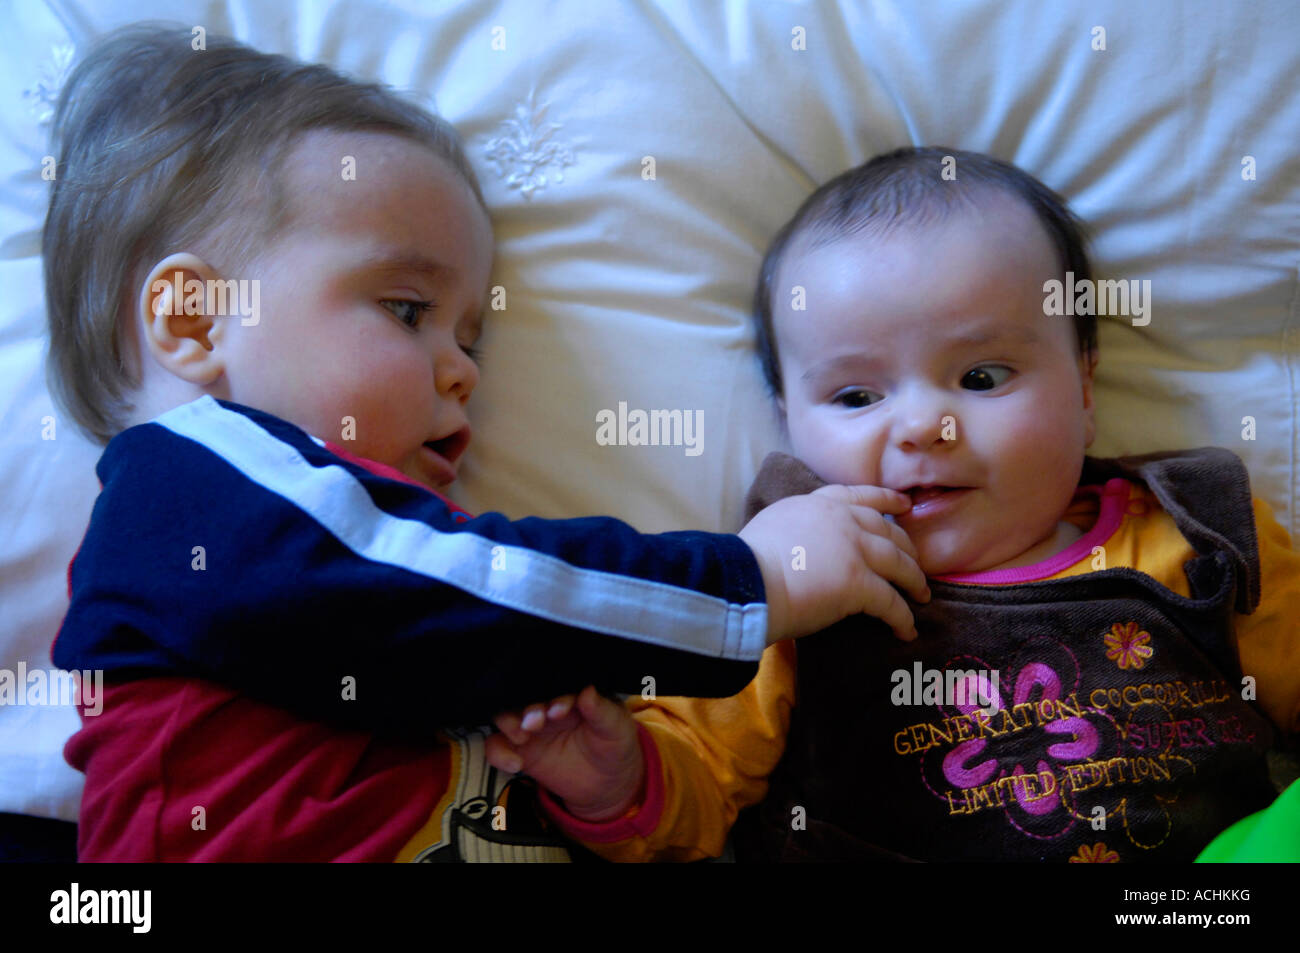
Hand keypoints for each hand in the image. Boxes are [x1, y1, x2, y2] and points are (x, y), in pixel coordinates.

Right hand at [485, 686, 645, 821]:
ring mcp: (530, 727)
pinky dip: (499, 753)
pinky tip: (515, 764)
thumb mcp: (616, 727)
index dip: (555, 696)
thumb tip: (588, 692)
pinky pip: (497, 746)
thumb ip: (602, 711)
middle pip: (523, 696)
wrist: (607, 781)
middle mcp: (546, 705)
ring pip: (505, 715)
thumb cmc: (614, 743)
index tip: (559, 711)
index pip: (554, 684)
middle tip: (536, 722)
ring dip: (508, 722)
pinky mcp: (520, 751)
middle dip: (527, 707)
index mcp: (569, 693)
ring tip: (522, 737)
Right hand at [739, 484, 928, 643]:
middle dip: (907, 548)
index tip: (904, 506)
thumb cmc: (748, 561)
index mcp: (819, 504)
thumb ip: (798, 528)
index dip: (886, 501)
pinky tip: (907, 631)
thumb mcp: (774, 525)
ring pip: (898, 564)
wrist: (746, 581)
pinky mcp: (859, 583)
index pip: (860, 496)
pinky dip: (902, 619)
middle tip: (917, 562)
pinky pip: (890, 603)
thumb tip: (802, 544)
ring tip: (922, 596)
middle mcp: (842, 520)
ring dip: (914, 582)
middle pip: (887, 532)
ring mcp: (854, 550)